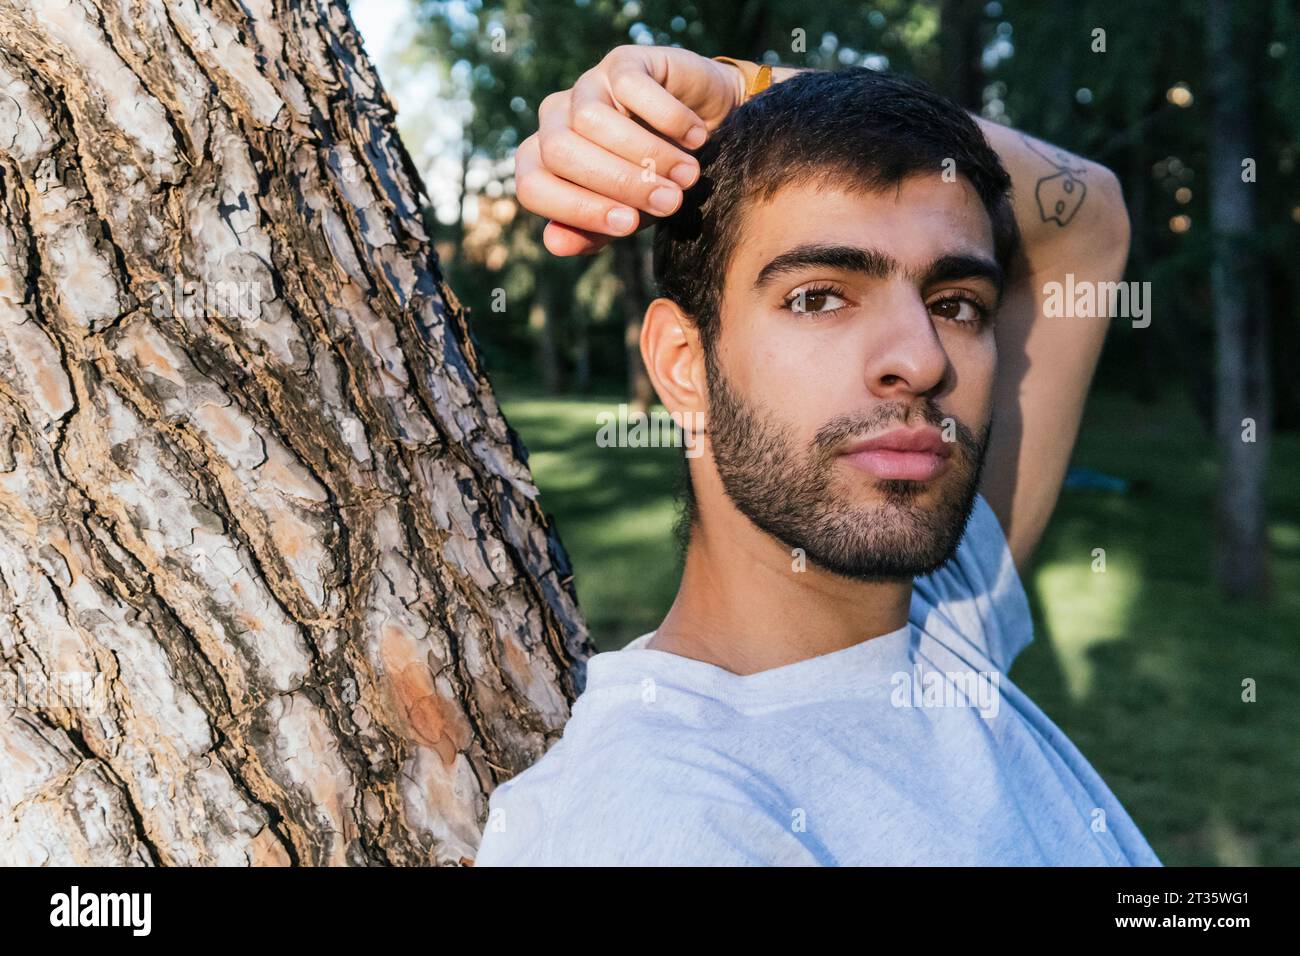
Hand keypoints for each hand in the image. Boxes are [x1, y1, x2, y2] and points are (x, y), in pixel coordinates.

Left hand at [515, 46, 745, 255]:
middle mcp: (555, 119)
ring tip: (688, 176)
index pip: (533, 186)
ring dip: (648, 154)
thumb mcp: (628, 215)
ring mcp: (585, 86)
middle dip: (619, 183)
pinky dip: (668, 117)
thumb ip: (591, 232)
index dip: (578, 210)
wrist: (705, 131)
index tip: (630, 225)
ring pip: (591, 120)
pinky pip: (630, 87)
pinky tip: (695, 137)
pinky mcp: (620, 62)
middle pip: (560, 151)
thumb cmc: (656, 179)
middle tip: (671, 202)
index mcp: (543, 160)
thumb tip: (555, 243)